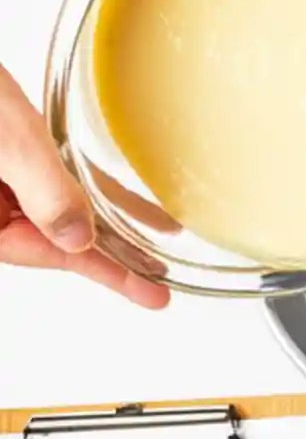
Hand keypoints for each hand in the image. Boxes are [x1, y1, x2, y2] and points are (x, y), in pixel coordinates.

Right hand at [0, 64, 169, 308]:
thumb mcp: (10, 143)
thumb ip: (45, 192)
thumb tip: (78, 239)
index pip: (47, 254)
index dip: (106, 273)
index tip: (151, 295)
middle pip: (50, 241)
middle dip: (106, 254)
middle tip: (158, 281)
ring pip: (53, 216)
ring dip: (101, 224)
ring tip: (154, 237)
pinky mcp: (3, 167)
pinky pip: (46, 188)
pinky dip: (83, 194)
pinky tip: (122, 203)